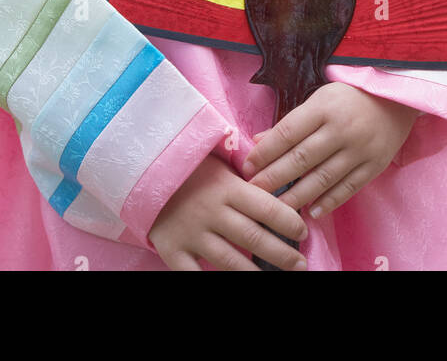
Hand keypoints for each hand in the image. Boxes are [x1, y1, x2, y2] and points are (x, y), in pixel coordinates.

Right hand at [147, 153, 308, 271]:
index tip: (303, 231)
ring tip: (274, 279)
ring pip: (230, 262)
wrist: (143, 169)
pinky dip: (211, 283)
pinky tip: (233, 286)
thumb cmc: (190, 166)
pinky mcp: (173, 251)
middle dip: (282, 254)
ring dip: (255, 273)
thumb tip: (280, 171)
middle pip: (253, 238)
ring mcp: (192, 234)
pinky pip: (195, 276)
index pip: (266, 207)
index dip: (289, 221)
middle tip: (300, 265)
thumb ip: (246, 170)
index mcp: (227, 187)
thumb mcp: (218, 159)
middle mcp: (211, 212)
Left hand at [241, 83, 418, 217]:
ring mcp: (359, 149)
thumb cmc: (350, 97)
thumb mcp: (319, 99)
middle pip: (302, 158)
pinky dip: (329, 202)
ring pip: (323, 178)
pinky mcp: (374, 165)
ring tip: (278, 209)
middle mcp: (341, 129)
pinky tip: (313, 212)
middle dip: (274, 178)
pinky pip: (348, 188)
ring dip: (298, 196)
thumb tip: (259, 141)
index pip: (288, 132)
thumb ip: (291, 122)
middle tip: (254, 192)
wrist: (396, 98)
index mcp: (324, 107)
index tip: (247, 168)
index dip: (266, 152)